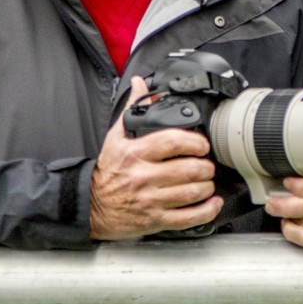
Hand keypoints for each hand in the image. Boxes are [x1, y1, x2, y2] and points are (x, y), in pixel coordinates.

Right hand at [89, 76, 223, 239]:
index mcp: (135, 153)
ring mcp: (150, 200)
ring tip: (207, 181)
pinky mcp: (154, 220)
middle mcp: (143, 177)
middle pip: (188, 169)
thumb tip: (140, 84)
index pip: (173, 142)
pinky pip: (188, 218)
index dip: (195, 142)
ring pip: (192, 193)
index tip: (202, 145)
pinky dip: (206, 211)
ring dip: (207, 186)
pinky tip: (212, 203)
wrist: (90, 206)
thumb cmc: (106, 172)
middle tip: (206, 165)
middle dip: (205, 166)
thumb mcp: (115, 137)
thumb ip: (131, 109)